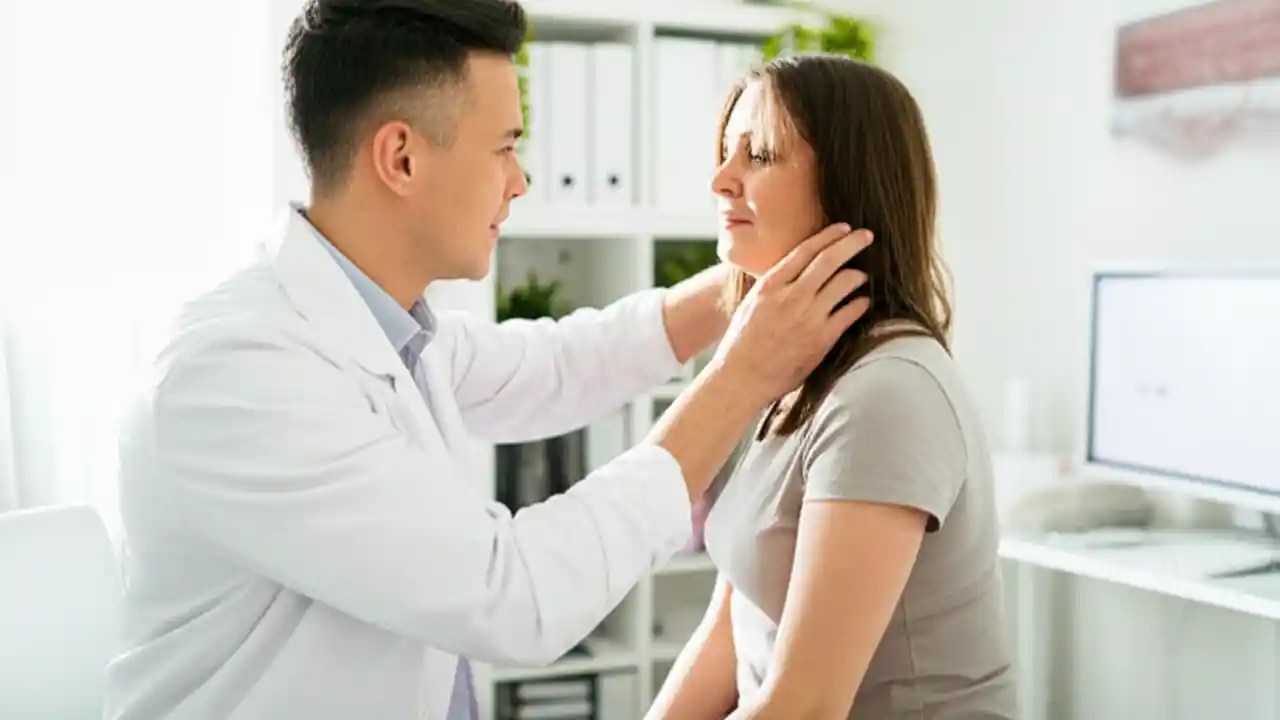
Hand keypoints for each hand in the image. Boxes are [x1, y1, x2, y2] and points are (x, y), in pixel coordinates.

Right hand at [710, 224, 872, 402]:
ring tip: (862, 276)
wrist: (742, 377)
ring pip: (846, 282)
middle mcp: (791, 296)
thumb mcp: (752, 304)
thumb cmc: (743, 343)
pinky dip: (861, 303)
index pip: (805, 250)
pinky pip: (851, 312)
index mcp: (771, 285)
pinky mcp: (822, 339)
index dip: (828, 236)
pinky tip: (862, 303)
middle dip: (852, 243)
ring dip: (858, 275)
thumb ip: (774, 286)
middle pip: (830, 260)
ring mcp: (809, 317)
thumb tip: (793, 271)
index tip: (843, 228)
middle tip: (866, 236)